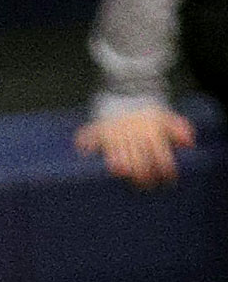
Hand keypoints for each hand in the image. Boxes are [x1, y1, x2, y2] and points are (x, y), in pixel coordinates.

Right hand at [75, 105, 195, 187]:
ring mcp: (116, 135)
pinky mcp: (102, 133)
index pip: (161, 157)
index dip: (166, 171)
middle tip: (148, 185)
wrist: (126, 96)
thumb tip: (189, 143)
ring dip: (125, 172)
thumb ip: (179, 129)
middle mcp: (134, 135)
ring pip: (119, 161)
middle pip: (139, 164)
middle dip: (144, 177)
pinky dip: (91, 152)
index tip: (169, 180)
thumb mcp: (166, 117)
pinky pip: (93, 144)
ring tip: (129, 178)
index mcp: (152, 132)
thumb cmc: (148, 114)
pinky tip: (98, 162)